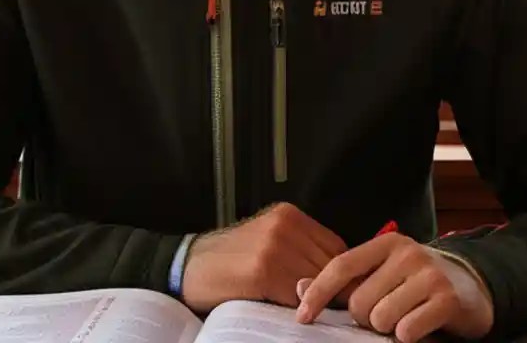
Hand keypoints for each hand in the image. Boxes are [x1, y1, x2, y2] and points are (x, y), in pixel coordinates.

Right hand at [181, 202, 346, 312]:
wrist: (187, 267)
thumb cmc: (229, 261)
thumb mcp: (269, 242)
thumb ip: (301, 251)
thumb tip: (339, 279)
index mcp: (289, 215)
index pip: (337, 247)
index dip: (339, 274)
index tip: (336, 293)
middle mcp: (285, 225)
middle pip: (331, 264)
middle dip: (330, 288)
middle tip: (325, 307)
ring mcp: (274, 246)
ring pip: (317, 281)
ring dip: (315, 300)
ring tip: (307, 311)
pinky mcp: (263, 271)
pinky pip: (298, 296)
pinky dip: (298, 309)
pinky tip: (287, 311)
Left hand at [296, 233, 493, 341]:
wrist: (473, 286)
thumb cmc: (417, 282)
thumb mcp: (383, 273)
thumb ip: (345, 282)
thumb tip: (298, 287)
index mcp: (386, 244)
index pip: (341, 266)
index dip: (318, 293)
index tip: (302, 316)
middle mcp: (407, 254)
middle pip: (360, 302)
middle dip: (365, 318)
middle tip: (386, 314)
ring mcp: (428, 275)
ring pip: (380, 319)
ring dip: (387, 328)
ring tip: (404, 318)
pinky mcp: (446, 300)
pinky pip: (406, 331)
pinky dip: (407, 336)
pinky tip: (418, 327)